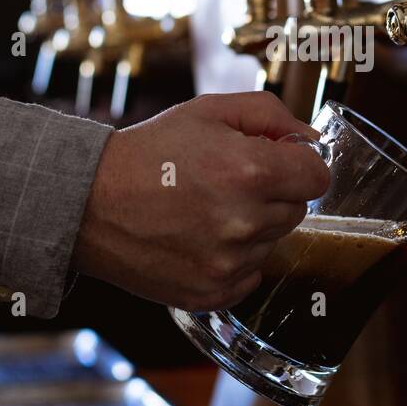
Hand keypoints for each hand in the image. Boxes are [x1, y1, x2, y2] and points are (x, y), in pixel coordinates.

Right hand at [72, 92, 329, 310]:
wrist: (89, 204)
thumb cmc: (149, 153)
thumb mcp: (208, 112)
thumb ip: (270, 115)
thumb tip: (310, 139)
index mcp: (250, 171)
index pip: (317, 177)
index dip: (298, 166)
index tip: (276, 163)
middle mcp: (244, 222)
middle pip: (297, 210)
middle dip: (272, 194)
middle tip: (226, 183)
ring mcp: (228, 263)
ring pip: (272, 243)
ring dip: (252, 228)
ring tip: (205, 210)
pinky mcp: (211, 294)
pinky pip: (249, 275)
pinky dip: (233, 260)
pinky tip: (199, 239)